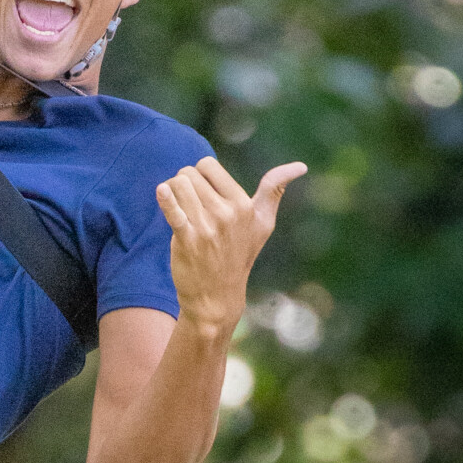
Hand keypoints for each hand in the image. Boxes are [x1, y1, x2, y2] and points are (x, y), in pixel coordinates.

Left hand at [157, 154, 305, 337]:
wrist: (217, 297)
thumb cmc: (240, 255)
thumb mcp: (263, 223)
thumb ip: (275, 190)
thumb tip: (301, 166)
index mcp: (244, 205)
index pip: (207, 165)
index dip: (198, 176)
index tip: (202, 192)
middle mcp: (227, 213)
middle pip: (189, 173)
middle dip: (183, 184)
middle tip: (189, 204)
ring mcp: (207, 227)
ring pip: (178, 184)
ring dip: (171, 192)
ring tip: (177, 207)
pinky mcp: (187, 240)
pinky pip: (173, 209)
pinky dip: (165, 197)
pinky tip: (162, 192)